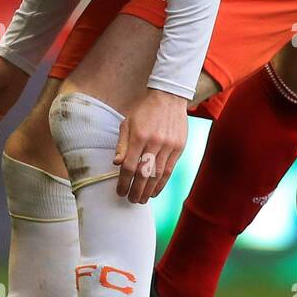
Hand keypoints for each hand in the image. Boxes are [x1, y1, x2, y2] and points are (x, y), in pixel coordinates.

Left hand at [114, 89, 188, 204]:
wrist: (169, 97)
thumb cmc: (144, 110)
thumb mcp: (127, 123)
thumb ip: (122, 144)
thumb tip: (116, 164)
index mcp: (139, 136)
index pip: (129, 166)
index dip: (123, 182)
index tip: (120, 191)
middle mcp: (154, 142)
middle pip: (144, 174)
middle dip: (136, 191)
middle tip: (131, 200)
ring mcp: (169, 146)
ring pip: (158, 175)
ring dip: (149, 191)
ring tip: (142, 200)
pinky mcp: (179, 147)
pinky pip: (169, 170)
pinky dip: (162, 183)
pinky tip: (155, 191)